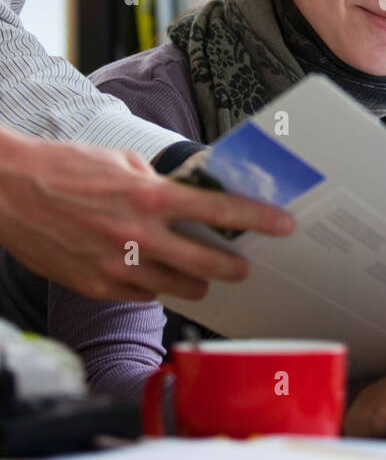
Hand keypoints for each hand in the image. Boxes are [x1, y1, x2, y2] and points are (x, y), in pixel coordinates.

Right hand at [0, 127, 292, 301]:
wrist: (9, 191)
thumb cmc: (65, 169)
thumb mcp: (122, 163)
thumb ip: (159, 183)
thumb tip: (189, 196)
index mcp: (149, 197)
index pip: (218, 211)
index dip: (257, 219)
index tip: (283, 225)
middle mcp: (137, 236)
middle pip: (205, 264)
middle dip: (232, 268)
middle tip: (243, 267)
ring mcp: (116, 267)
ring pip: (175, 287)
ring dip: (193, 282)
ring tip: (199, 276)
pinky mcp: (95, 287)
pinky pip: (139, 295)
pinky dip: (151, 286)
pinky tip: (151, 274)